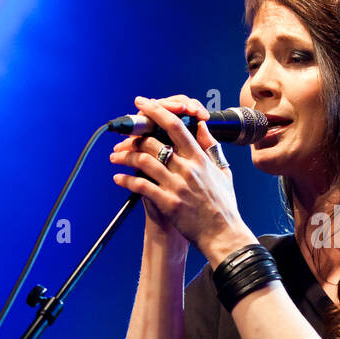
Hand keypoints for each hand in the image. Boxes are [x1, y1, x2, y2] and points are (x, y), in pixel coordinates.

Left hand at [109, 95, 252, 258]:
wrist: (222, 235)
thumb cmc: (223, 205)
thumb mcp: (223, 172)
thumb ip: (211, 147)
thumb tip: (202, 127)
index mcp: (200, 159)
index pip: (176, 126)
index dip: (157, 111)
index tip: (143, 103)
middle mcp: (188, 169)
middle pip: (154, 141)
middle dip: (134, 136)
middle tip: (123, 138)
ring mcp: (177, 186)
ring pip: (144, 161)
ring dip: (125, 157)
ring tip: (116, 157)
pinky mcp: (168, 203)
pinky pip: (141, 186)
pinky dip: (126, 180)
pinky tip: (118, 178)